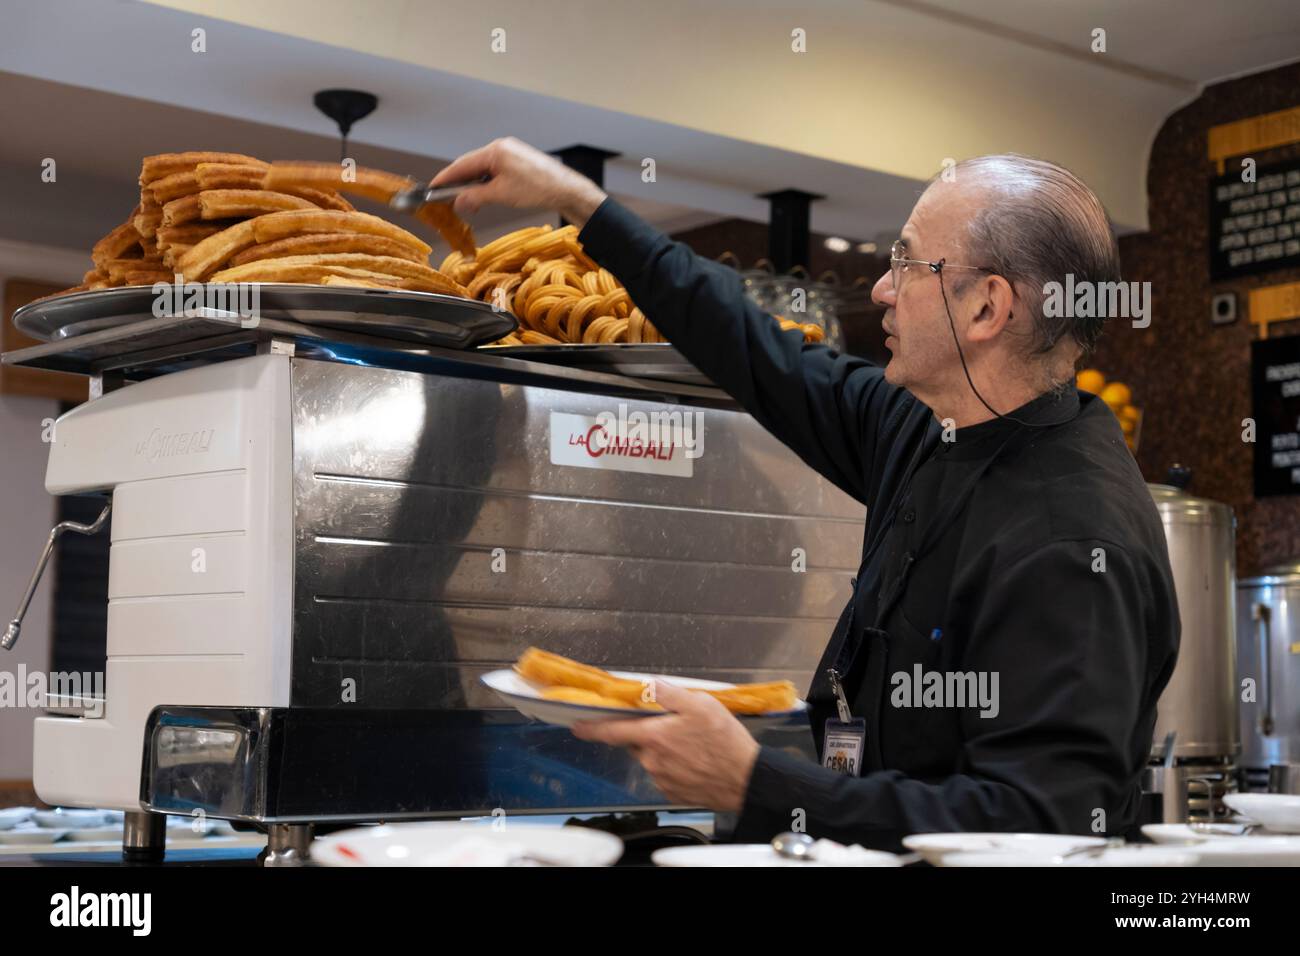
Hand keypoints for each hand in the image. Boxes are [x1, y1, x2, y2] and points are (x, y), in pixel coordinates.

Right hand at [430, 137, 607, 227]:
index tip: (432, 188)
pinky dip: (487, 182)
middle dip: (459, 183)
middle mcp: (501, 147)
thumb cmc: (537, 189)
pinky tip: (485, 195)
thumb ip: (476, 197)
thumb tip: (458, 201)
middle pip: (471, 164)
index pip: (461, 164)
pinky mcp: (519, 160)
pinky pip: (495, 170)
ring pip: (483, 168)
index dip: (445, 177)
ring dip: (474, 185)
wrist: (567, 190)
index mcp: (495, 151)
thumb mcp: (501, 195)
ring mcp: (511, 152)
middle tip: (447, 200)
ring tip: (468, 202)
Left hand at [572, 679, 760, 812]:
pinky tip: (694, 761)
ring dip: (663, 750)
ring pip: (651, 758)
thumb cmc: (725, 741)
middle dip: (648, 733)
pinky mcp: (672, 793)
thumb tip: (647, 685)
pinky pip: (664, 774)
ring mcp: (661, 779)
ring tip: (691, 745)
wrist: (745, 779)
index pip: (612, 731)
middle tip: (674, 727)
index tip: (577, 726)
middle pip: (637, 742)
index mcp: (654, 736)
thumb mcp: (700, 704)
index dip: (591, 728)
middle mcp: (652, 760)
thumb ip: (668, 693)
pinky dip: (674, 766)